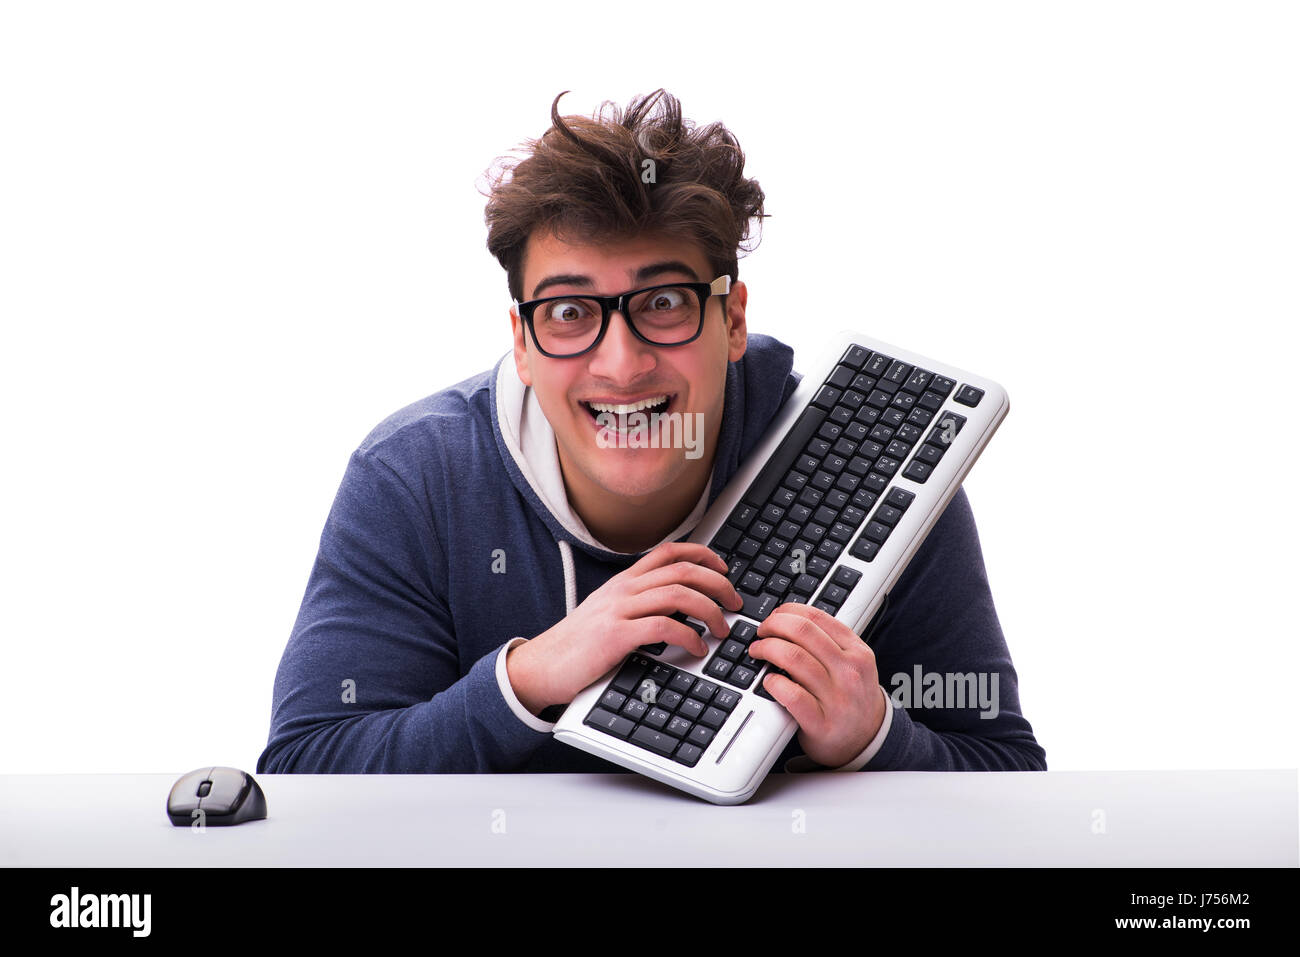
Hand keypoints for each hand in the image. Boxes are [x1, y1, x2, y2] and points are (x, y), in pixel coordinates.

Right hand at [507, 542, 742, 714]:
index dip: (702, 555)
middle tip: (734, 603)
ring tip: (721, 630)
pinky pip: (664, 626)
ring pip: (678, 594)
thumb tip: (678, 609)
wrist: (541, 666)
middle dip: (717, 584)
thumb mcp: (607, 612)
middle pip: (682, 571)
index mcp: (623, 581)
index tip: (724, 569)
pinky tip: (697, 649)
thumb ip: (637, 604)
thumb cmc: (577, 645)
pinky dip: (689, 636)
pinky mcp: (616, 635)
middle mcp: (623, 589)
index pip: (669, 552)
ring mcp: (618, 610)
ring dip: (709, 611)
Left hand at [748, 603, 887, 767]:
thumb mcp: (854, 663)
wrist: (868, 740)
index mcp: (857, 651)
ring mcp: (836, 698)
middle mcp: (849, 672)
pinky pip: (791, 695)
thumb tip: (790, 619)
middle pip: (802, 631)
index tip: (775, 616)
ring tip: (758, 652)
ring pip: (793, 658)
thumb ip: (830, 641)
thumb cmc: (853, 697)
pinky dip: (773, 683)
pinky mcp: (821, 723)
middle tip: (762, 632)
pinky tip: (769, 680)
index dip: (788, 611)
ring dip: (767, 649)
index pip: (817, 617)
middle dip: (773, 625)